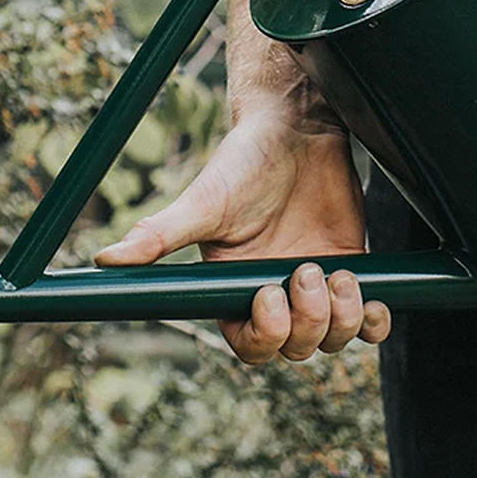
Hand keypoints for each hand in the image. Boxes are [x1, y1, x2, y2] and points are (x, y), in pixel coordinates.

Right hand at [94, 107, 391, 362]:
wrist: (297, 128)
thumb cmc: (244, 162)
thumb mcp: (204, 201)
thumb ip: (159, 235)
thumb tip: (103, 258)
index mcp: (235, 287)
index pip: (249, 344)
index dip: (265, 335)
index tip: (269, 293)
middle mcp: (275, 293)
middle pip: (295, 349)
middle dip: (308, 322)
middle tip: (309, 270)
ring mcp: (316, 286)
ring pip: (333, 340)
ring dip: (342, 319)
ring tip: (341, 273)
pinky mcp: (352, 269)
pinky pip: (368, 322)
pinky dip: (373, 322)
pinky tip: (372, 299)